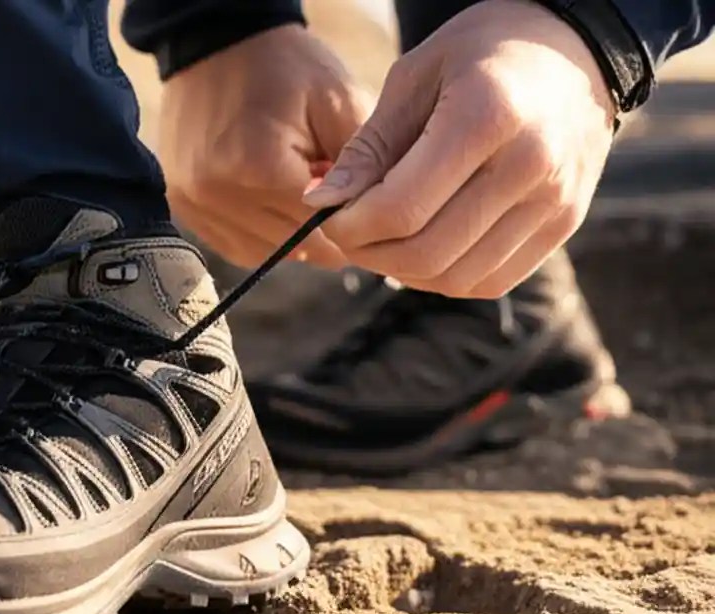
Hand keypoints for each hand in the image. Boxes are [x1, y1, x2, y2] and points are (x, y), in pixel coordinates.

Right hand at [159, 24, 372, 268]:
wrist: (219, 43)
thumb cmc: (286, 68)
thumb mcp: (338, 101)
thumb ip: (359, 167)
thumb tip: (367, 222)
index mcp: (260, 167)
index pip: (319, 228)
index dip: (348, 223)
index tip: (364, 212)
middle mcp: (218, 192)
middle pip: (291, 244)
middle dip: (321, 229)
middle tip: (338, 202)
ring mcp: (195, 202)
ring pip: (263, 252)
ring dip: (290, 236)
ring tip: (303, 199)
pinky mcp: (183, 205)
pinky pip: (233, 245)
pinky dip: (261, 235)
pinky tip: (274, 207)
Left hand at [304, 0, 615, 297]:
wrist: (573, 49)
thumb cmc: (479, 54)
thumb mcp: (414, 78)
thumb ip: (369, 146)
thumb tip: (321, 204)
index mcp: (489, 114)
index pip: (401, 207)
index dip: (350, 225)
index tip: (328, 214)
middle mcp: (532, 164)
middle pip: (427, 252)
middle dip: (369, 253)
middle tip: (347, 232)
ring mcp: (555, 201)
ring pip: (455, 278)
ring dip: (402, 271)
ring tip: (381, 239)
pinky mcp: (564, 224)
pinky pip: (489, 282)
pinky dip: (444, 277)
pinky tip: (424, 246)